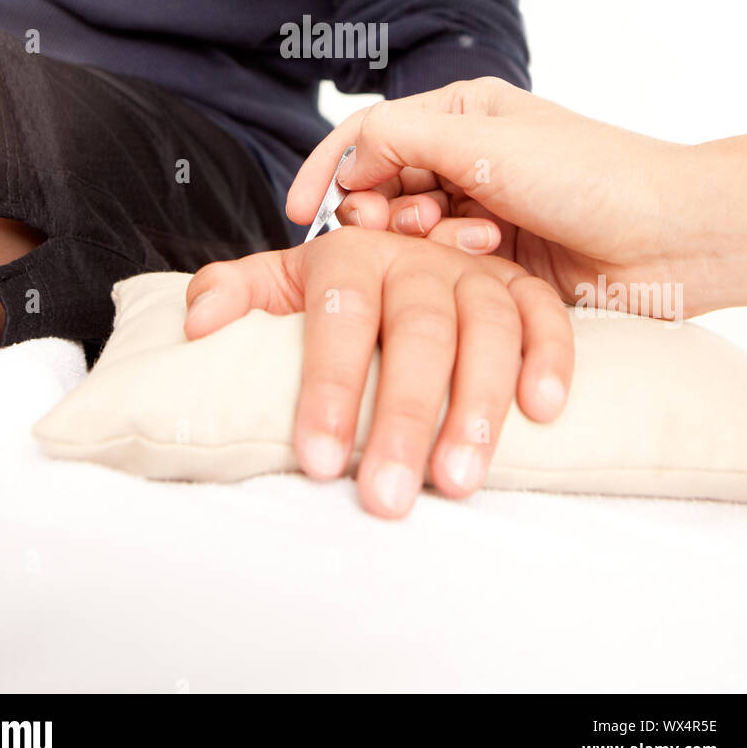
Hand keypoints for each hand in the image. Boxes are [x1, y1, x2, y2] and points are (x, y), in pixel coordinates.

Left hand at [184, 227, 572, 520]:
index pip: (340, 314)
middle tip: (388, 497)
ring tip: (457, 481)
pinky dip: (551, 358)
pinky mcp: (523, 289)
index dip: (331, 387)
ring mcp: (475, 272)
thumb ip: (236, 293)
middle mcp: (418, 258)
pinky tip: (544, 412)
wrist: (401, 250)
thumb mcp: (282, 283)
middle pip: (418, 333)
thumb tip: (195, 325)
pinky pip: (547, 317)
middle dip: (403, 418)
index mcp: (351, 254)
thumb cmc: (338, 289)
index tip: (319, 460)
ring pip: (487, 330)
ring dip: (478, 407)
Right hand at [286, 78, 698, 316]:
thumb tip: (346, 161)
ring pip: (409, 233)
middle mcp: (466, 159)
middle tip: (388, 231)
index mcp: (463, 114)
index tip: (299, 211)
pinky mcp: (496, 262)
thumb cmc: (591, 175)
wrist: (670, 237)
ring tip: (463, 244)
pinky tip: (477, 267)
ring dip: (420, 243)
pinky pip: (442, 269)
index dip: (328, 168)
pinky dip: (446, 270)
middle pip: (383, 187)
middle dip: (377, 211)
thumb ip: (404, 140)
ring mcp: (481, 211)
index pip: (371, 134)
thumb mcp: (488, 145)